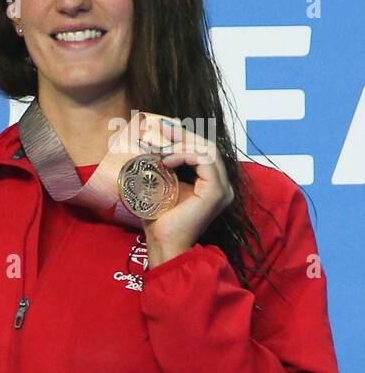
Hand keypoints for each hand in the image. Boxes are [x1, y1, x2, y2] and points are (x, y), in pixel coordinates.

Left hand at [132, 112, 234, 267]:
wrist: (163, 244)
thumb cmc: (159, 220)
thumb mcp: (161, 187)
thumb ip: (163, 169)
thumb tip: (150, 146)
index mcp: (212, 184)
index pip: (203, 151)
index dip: (185, 137)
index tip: (163, 129)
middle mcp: (221, 185)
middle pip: (207, 147)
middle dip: (183, 135)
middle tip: (160, 128)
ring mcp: (221, 188)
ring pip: (207, 150)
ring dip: (181, 145)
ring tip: (159, 148)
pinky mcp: (215, 191)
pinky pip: (204, 160)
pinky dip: (185, 155)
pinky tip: (166, 160)